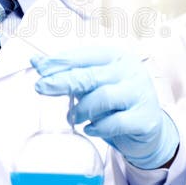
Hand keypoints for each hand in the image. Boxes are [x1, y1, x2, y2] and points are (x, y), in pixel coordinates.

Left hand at [31, 47, 178, 169]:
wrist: (149, 128)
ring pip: (103, 97)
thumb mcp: (93, 84)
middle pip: (90, 75)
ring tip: (72, 116)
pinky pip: (116, 122)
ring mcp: (141, 93)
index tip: (39, 68)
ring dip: (82, 109)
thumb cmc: (116, 101)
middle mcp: (131, 71)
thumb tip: (36, 61)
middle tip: (40, 87)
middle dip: (62, 81)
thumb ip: (69, 73)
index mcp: (117, 56)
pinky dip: (98, 127)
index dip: (60, 62)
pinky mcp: (145, 118)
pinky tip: (90, 128)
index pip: (84, 56)